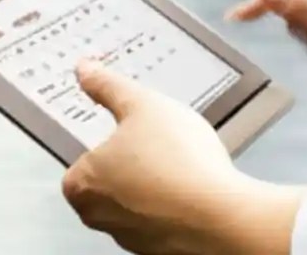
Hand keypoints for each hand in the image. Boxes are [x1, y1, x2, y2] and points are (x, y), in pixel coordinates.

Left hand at [62, 61, 300, 254]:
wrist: (225, 217)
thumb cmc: (178, 164)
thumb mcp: (141, 104)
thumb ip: (108, 86)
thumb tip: (85, 70)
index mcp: (81, 185)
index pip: (82, 159)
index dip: (109, 142)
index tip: (131, 132)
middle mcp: (99, 218)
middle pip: (110, 180)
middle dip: (134, 162)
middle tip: (160, 145)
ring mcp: (130, 238)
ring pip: (139, 200)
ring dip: (156, 183)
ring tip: (183, 165)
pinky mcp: (161, 249)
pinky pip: (164, 218)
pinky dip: (176, 204)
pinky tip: (196, 188)